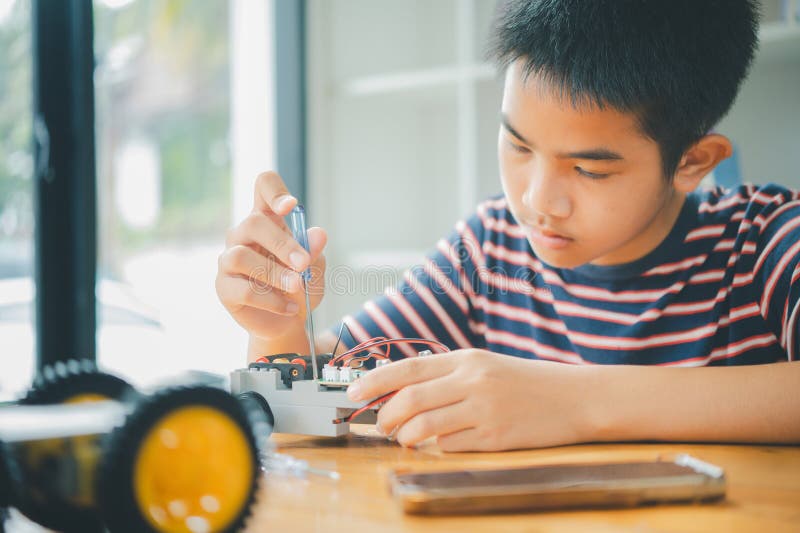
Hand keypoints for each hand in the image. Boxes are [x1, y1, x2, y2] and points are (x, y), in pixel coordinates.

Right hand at [216, 171, 326, 340]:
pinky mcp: (224, 287)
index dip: (274, 191)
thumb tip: (318, 234)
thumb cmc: (299, 286)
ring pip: (242, 256)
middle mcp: (244, 235)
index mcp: (269, 220)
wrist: (288, 322)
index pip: (263, 187)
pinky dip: (270, 300)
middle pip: (253, 223)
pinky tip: (289, 307)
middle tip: (303, 264)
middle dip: (282, 243)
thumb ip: (314, 252)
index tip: (290, 207)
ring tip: (297, 287)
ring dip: (274, 273)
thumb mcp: (315, 269)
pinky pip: (243, 289)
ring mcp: (229, 260)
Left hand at [346, 350, 592, 450]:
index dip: (375, 380)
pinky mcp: (495, 438)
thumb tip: (402, 391)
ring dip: (405, 436)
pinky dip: (437, 447)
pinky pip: (450, 446)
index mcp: (467, 359)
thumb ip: (448, 375)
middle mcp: (473, 381)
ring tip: (404, 438)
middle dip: (384, 415)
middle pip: (410, 398)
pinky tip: (441, 443)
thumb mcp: (486, 366)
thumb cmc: (526, 382)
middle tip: (379, 424)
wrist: (575, 397)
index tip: (354, 392)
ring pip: (424, 426)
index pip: (409, 368)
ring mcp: (484, 410)